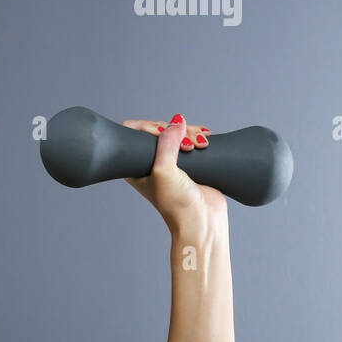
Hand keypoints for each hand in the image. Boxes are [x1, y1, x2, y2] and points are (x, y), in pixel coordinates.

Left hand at [121, 113, 227, 229]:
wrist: (202, 220)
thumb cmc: (176, 203)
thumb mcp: (164, 171)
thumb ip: (167, 143)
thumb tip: (177, 120)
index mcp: (136, 165)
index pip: (134, 133)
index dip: (148, 126)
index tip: (162, 132)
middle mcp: (152, 162)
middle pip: (160, 130)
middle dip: (175, 131)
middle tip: (188, 145)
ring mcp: (172, 162)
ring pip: (178, 133)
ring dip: (190, 133)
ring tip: (201, 145)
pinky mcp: (190, 163)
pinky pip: (192, 140)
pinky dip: (199, 136)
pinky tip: (207, 138)